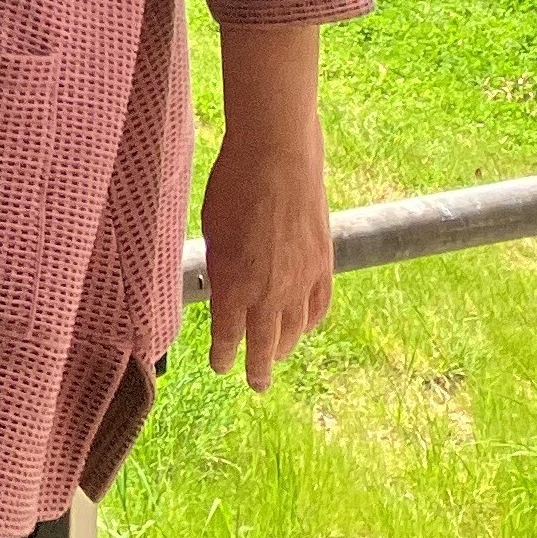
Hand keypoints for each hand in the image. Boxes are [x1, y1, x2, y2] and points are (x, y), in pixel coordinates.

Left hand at [197, 120, 335, 391]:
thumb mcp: (212, 231)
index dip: (223, 356)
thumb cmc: (233, 184)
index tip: (220, 366)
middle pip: (264, 345)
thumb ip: (218, 267)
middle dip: (257, 368)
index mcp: (234, 285)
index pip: (228, 336)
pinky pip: (318, 307)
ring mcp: (301, 281)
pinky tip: (304, 326)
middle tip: (255, 383)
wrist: (277, 154)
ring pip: (294, 331)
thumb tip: (222, 288)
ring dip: (284, 348)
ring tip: (276, 357)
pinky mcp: (323, 264)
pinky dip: (310, 322)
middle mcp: (269, 292)